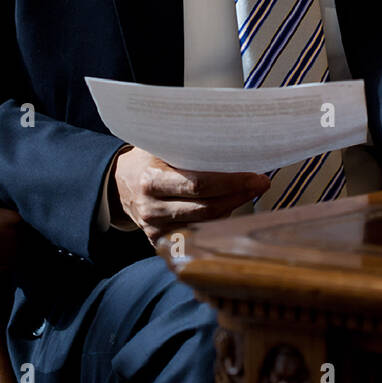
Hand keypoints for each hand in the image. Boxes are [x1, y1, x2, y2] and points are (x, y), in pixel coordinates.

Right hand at [111, 146, 270, 245]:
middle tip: (262, 184)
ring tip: (250, 192)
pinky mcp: (161, 243)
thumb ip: (188, 146)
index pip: (198, 184)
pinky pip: (198, 234)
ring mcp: (156, 230)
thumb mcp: (160, 146)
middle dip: (239, 195)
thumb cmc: (147, 159)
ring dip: (233, 208)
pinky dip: (218, 220)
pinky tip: (231, 206)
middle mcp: (152, 209)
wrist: (119, 184)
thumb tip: (233, 139)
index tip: (256, 176)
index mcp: (151, 181)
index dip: (231, 182)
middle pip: (207, 208)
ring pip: (206, 223)